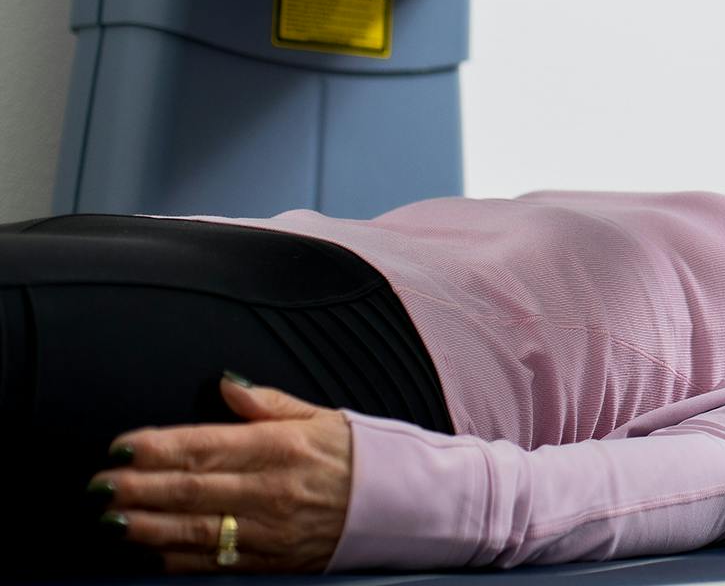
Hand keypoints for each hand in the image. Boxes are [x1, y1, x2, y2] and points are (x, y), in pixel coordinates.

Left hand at [90, 376, 351, 573]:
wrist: (400, 505)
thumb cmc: (357, 456)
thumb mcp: (319, 417)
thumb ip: (267, 403)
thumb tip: (226, 385)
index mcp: (280, 446)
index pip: (204, 447)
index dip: (157, 448)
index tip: (121, 448)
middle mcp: (271, 489)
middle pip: (190, 489)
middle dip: (137, 488)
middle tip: (99, 485)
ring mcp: (269, 531)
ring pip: (193, 530)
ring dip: (145, 525)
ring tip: (110, 519)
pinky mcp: (271, 562)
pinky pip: (214, 563)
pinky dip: (177, 558)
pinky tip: (149, 549)